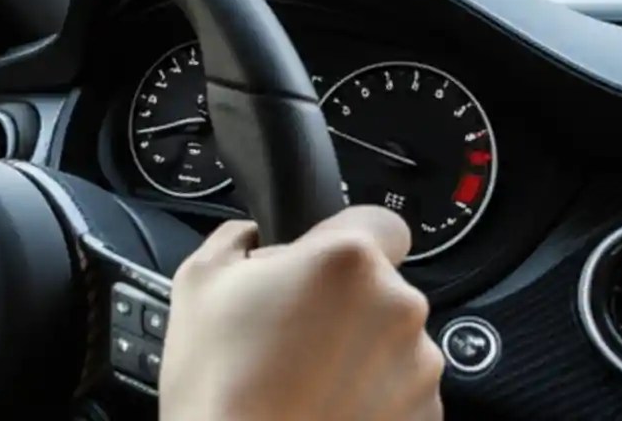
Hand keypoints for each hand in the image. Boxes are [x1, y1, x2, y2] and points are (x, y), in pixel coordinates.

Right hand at [160, 208, 442, 420]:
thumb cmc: (219, 385)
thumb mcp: (198, 282)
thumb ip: (235, 238)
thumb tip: (250, 235)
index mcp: (348, 260)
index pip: (377, 219)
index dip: (343, 238)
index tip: (316, 263)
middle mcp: (398, 308)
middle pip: (379, 284)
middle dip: (341, 300)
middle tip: (289, 329)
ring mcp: (418, 368)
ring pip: (389, 338)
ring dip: (357, 349)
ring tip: (300, 377)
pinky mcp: (423, 416)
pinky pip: (399, 388)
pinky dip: (370, 394)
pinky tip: (320, 405)